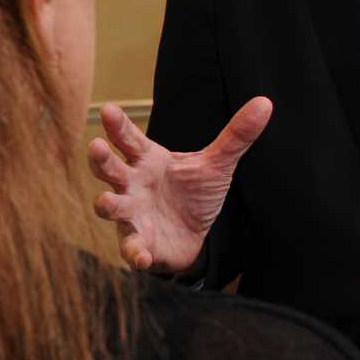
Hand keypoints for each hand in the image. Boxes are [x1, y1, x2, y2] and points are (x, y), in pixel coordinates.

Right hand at [88, 98, 271, 273]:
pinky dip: (134, 252)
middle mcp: (132, 185)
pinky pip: (131, 248)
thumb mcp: (216, 164)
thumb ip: (235, 136)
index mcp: (147, 160)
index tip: (107, 109)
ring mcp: (132, 214)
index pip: (129, 138)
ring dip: (107, 205)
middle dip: (101, 159)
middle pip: (110, 169)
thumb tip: (265, 103)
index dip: (117, 125)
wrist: (194, 236)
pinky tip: (141, 256)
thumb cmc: (194, 194)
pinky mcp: (139, 243)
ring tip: (106, 202)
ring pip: (111, 207)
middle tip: (95, 146)